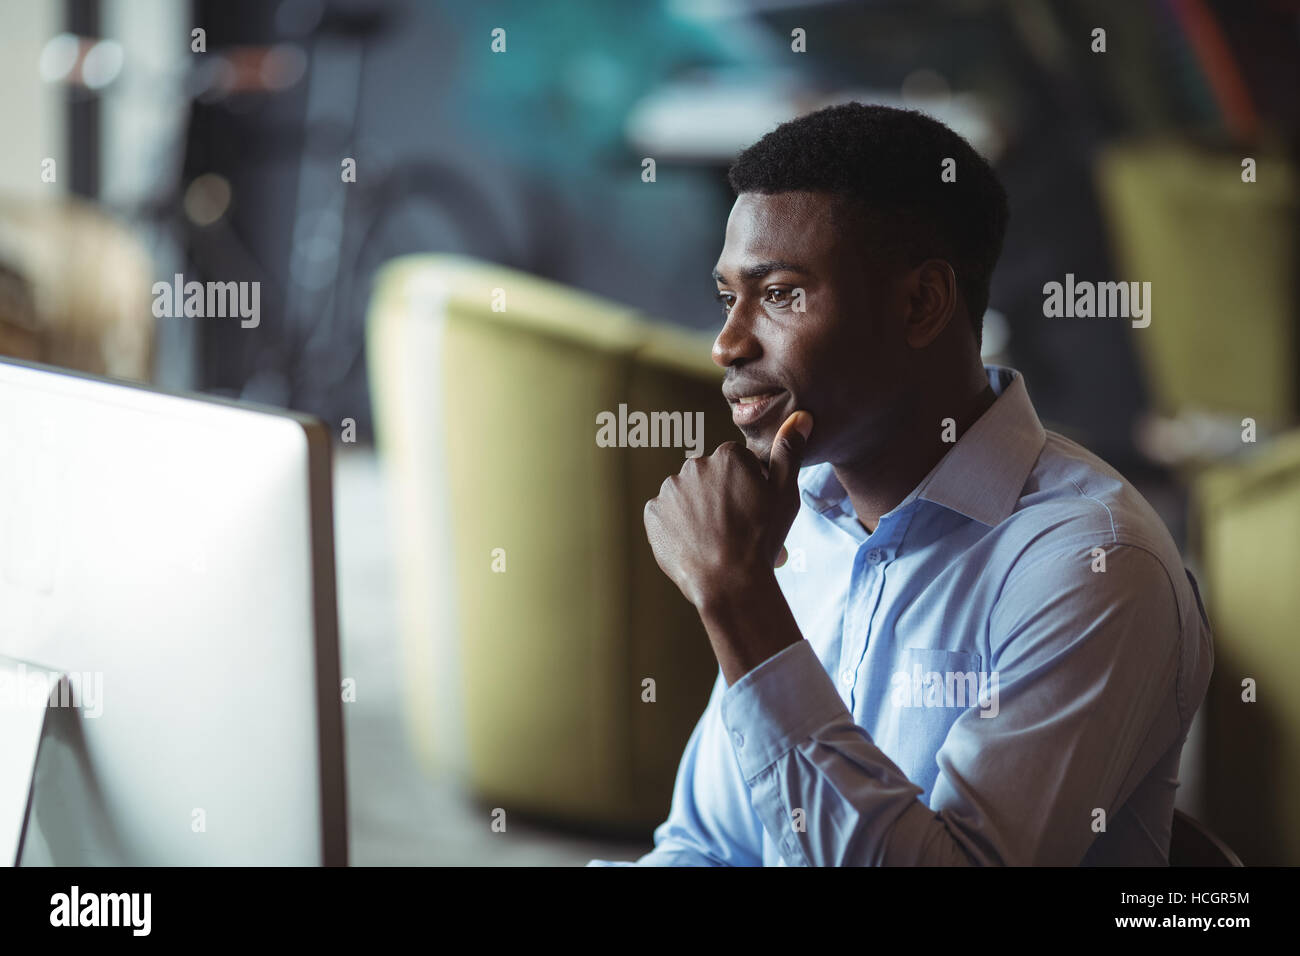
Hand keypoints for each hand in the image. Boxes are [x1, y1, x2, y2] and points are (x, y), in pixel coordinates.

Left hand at [644, 411, 812, 610]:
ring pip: (688, 495)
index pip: (738, 463)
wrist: (730, 582)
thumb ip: (789, 451)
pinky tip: (694, 543)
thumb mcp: (786, 494)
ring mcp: (670, 489)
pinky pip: (666, 514)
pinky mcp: (653, 513)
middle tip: (736, 527)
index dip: (749, 486)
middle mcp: (694, 464)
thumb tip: (799, 416)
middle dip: (721, 495)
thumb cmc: (762, 538)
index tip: (753, 509)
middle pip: (710, 477)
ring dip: (699, 510)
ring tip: (715, 538)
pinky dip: (677, 525)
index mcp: (727, 456)